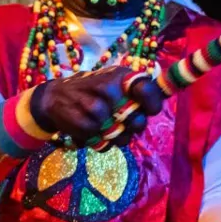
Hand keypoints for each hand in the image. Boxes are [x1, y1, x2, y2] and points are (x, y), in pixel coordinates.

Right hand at [32, 67, 164, 146]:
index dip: (152, 103)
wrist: (55, 98)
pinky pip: (104, 145)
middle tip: (121, 122)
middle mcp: (109, 90)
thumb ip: (137, 91)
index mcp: (120, 76)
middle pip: (137, 122)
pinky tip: (90, 131)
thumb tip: (165, 93)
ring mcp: (95, 109)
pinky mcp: (84, 125)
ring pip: (121, 136)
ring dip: (115, 137)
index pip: (147, 89)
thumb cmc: (91, 91)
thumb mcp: (113, 82)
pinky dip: (99, 142)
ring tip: (103, 126)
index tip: (150, 110)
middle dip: (132, 127)